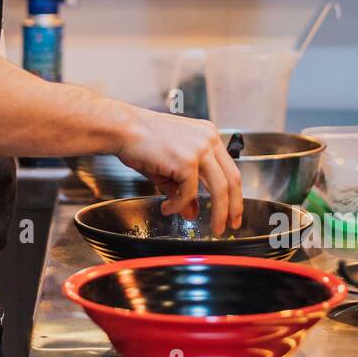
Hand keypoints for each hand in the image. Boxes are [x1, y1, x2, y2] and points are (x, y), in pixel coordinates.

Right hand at [115, 109, 241, 234]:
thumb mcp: (169, 166)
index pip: (230, 168)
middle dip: (234, 207)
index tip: (233, 210)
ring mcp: (199, 149)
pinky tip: (168, 208)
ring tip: (213, 227)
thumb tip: (192, 212)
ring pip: (220, 189)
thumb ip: (183, 188)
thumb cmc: (140, 141)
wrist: (122, 129)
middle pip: (232, 179)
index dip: (235, 193)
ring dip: (219, 213)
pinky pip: (189, 193)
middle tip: (231, 225)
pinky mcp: (186, 161)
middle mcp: (208, 139)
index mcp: (207, 135)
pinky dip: (179, 205)